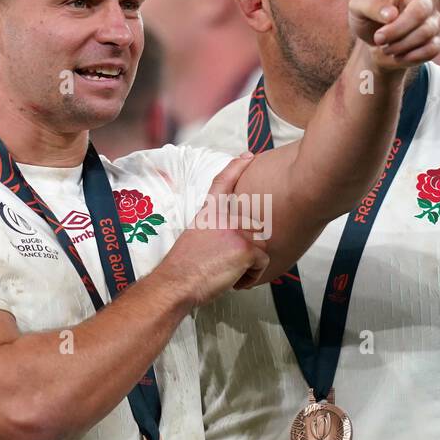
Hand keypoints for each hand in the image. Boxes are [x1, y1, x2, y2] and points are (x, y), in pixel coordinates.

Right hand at [157, 154, 268, 305]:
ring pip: (261, 247)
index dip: (236, 167)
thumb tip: (230, 236)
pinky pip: (263, 264)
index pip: (223, 182)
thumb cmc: (184, 268)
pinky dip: (250, 277)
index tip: (247, 156)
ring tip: (227, 272)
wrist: (177, 283)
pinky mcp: (247, 249)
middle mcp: (224, 217)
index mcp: (208, 213)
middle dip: (248, 248)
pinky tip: (233, 280)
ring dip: (248, 265)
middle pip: (253, 224)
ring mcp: (237, 231)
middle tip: (228, 263)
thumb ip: (214, 228)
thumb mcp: (195, 236)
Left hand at [348, 0, 439, 72]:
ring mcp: (434, 21)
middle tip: (378, 38)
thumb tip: (391, 15)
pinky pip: (431, 50)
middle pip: (420, 11)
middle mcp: (426, 0)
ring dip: (399, 44)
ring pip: (425, 33)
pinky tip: (398, 54)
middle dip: (397, 28)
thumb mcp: (357, 6)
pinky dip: (410, 55)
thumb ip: (370, 5)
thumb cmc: (367, 17)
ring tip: (385, 46)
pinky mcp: (435, 42)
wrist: (373, 45)